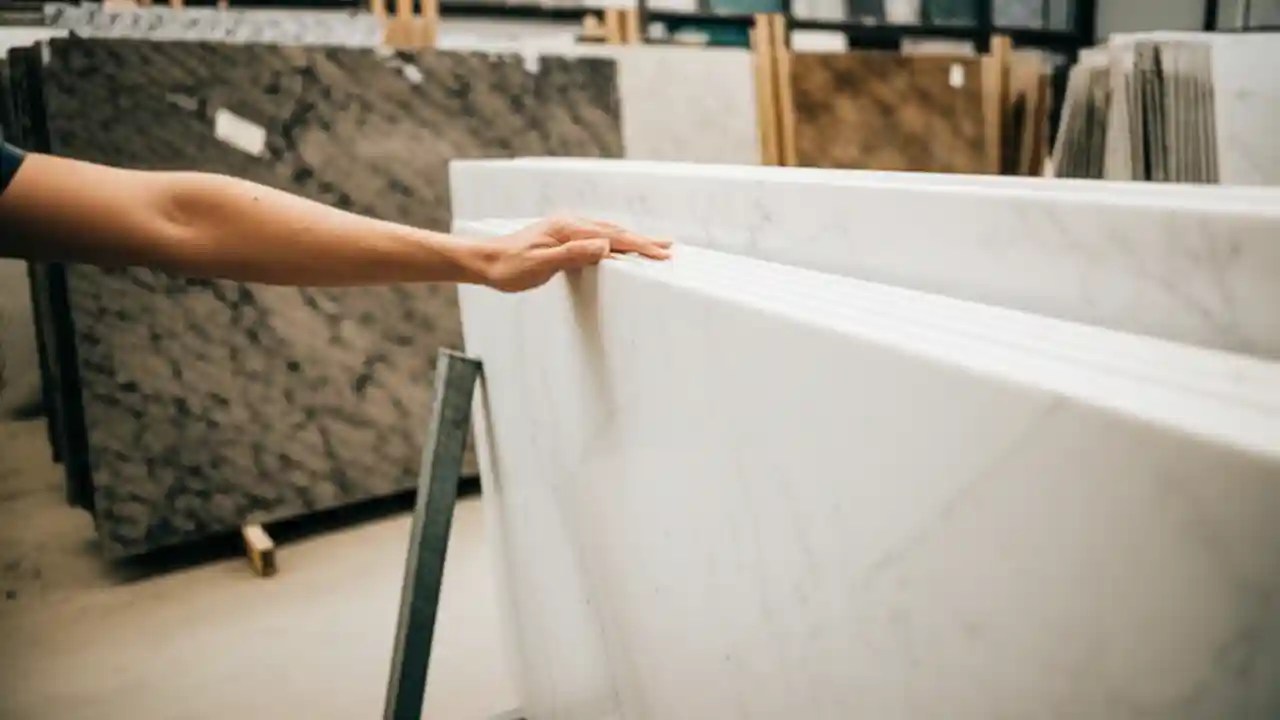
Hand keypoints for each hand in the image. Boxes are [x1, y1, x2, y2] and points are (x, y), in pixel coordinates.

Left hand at [476, 216, 672, 292]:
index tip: (661, 254)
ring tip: (652, 246)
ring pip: (607, 233)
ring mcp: (566, 230)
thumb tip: (604, 245)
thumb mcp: (540, 264)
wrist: (484, 261)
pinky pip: (597, 237)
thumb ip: (572, 254)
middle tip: (669, 248)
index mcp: (568, 229)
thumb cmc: (509, 268)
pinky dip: (615, 242)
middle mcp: (570, 224)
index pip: (612, 237)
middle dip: (643, 241)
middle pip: (614, 231)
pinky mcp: (562, 238)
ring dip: (631, 240)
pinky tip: (620, 248)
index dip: (639, 246)